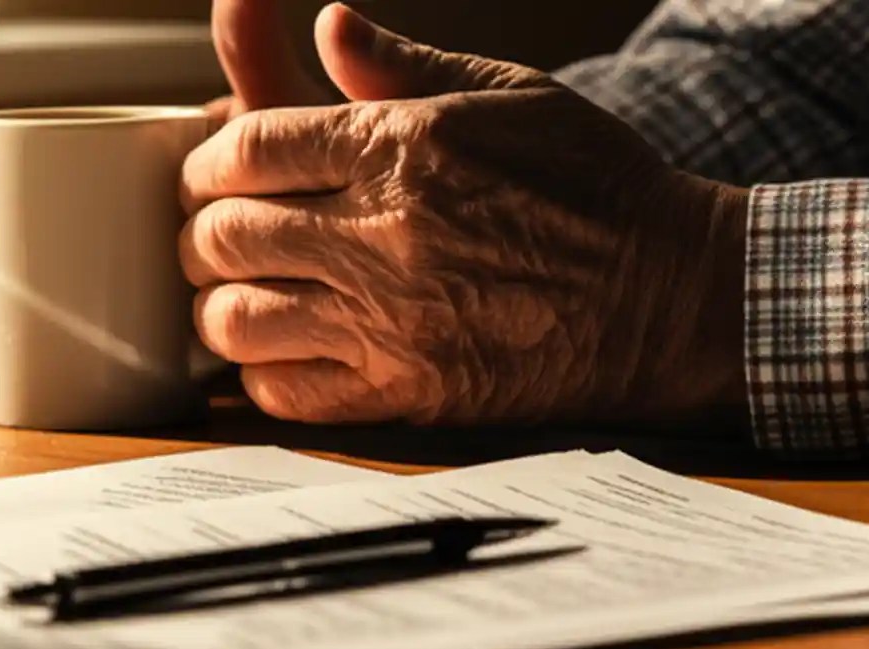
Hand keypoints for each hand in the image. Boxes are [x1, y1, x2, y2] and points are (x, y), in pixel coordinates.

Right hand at [0, 0, 333, 356]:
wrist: (387, 258)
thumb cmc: (338, 176)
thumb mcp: (285, 124)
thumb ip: (256, 64)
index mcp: (174, 162)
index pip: (73, 163)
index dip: (12, 177)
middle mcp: (168, 218)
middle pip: (65, 233)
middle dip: (4, 252)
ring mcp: (179, 279)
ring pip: (86, 293)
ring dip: (26, 308)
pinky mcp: (197, 339)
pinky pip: (130, 349)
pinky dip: (82, 361)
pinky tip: (33, 374)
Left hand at [181, 4, 749, 427]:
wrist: (668, 295)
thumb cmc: (597, 186)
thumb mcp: (511, 94)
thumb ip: (404, 63)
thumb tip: (328, 24)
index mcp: (401, 146)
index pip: (249, 147)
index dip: (208, 162)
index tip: (210, 176)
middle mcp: (383, 233)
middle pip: (226, 233)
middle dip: (200, 233)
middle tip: (211, 237)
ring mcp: (391, 319)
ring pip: (238, 318)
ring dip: (217, 306)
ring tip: (234, 295)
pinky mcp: (408, 390)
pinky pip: (288, 391)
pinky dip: (260, 373)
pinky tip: (275, 354)